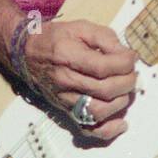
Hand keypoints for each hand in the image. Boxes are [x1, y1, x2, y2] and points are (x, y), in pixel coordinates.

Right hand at [14, 19, 136, 140]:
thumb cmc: (56, 38)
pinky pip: (88, 129)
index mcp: (68, 56)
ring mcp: (65, 99)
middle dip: (127, 81)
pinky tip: (121, 122)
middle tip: (131, 73)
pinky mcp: (67, 111)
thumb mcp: (80, 27)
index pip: (103, 67)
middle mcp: (65, 81)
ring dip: (121, 102)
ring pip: (99, 111)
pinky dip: (108, 130)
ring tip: (124, 90)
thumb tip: (126, 55)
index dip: (125, 63)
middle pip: (105, 90)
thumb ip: (105, 38)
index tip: (131, 57)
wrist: (26, 53)